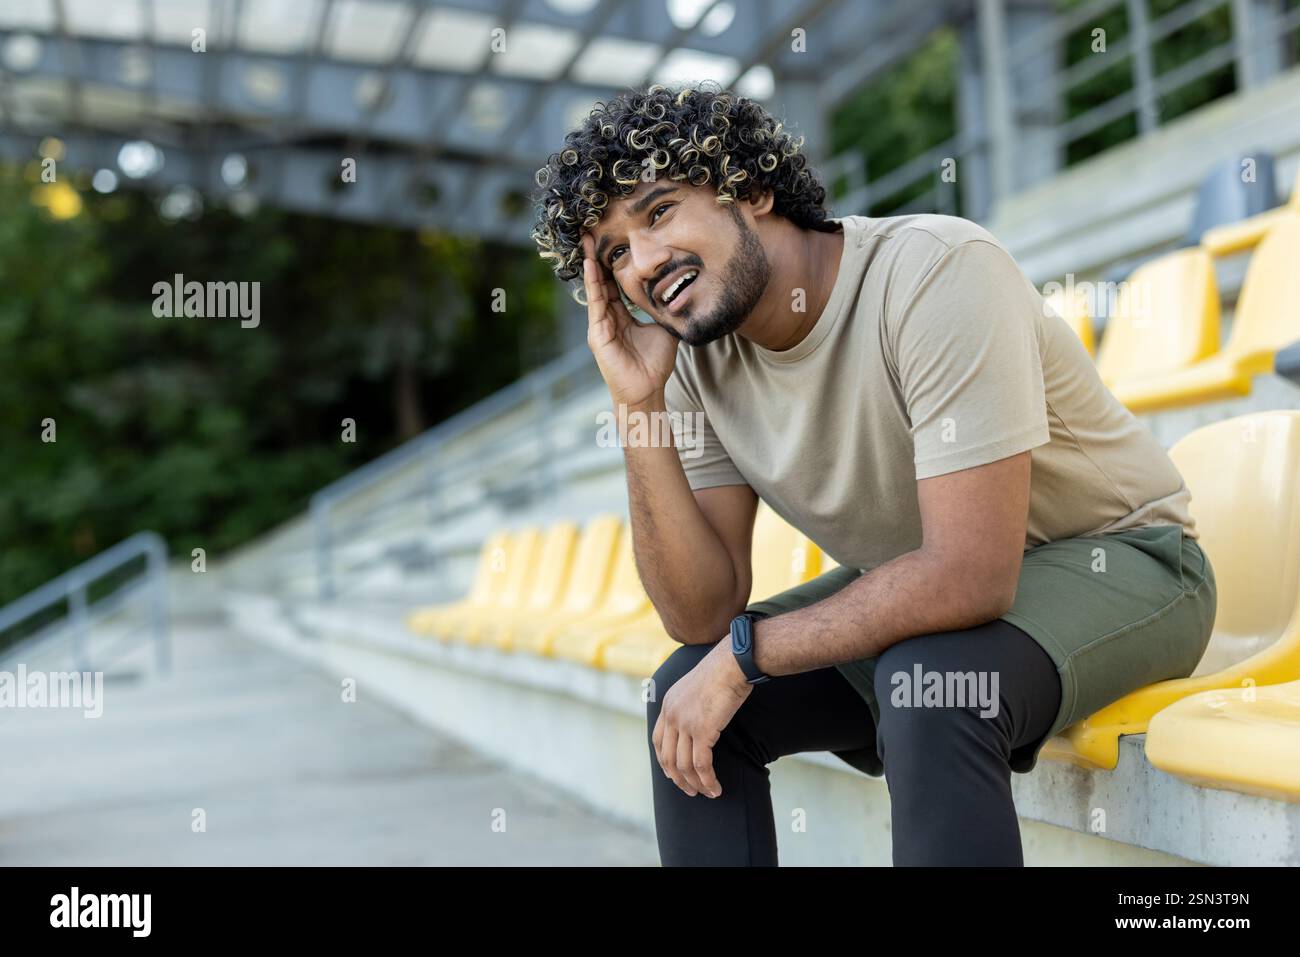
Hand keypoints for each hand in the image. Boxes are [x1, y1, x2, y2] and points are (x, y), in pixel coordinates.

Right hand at [581, 233, 678, 408]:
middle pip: (601, 281)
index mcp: (621, 316)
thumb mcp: (663, 328)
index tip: (613, 241)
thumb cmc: (655, 364)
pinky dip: (593, 283)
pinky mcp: (598, 335)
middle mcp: (608, 318)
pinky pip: (595, 303)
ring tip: (587, 240)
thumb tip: (679, 290)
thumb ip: (664, 309)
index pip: (615, 284)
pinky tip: (591, 265)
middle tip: (591, 231)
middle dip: (597, 257)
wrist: (648, 390)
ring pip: (596, 288)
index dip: (613, 264)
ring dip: (591, 263)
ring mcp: (600, 326)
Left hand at [651, 639, 752, 797]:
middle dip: (678, 779)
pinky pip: (701, 764)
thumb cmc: (724, 671)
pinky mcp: (701, 730)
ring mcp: (684, 723)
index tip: (675, 775)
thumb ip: (692, 704)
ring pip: (684, 765)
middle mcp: (671, 714)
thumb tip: (701, 719)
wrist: (733, 662)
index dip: (665, 762)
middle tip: (690, 791)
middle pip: (667, 758)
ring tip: (708, 793)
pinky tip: (716, 787)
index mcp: (668, 704)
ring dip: (695, 784)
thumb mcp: (699, 686)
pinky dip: (707, 780)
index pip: (658, 741)